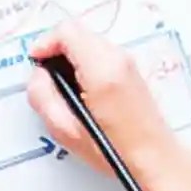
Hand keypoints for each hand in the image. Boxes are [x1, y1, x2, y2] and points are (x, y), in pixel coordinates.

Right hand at [27, 21, 190, 190]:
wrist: (153, 158)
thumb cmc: (116, 151)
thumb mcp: (65, 129)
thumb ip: (42, 95)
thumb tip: (38, 76)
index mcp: (101, 70)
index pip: (66, 32)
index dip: (45, 43)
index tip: (37, 60)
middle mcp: (118, 60)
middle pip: (77, 33)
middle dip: (57, 50)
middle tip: (49, 76)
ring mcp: (127, 62)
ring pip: (88, 42)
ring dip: (72, 57)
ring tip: (67, 88)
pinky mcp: (131, 69)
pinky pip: (100, 53)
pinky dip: (86, 63)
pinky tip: (84, 90)